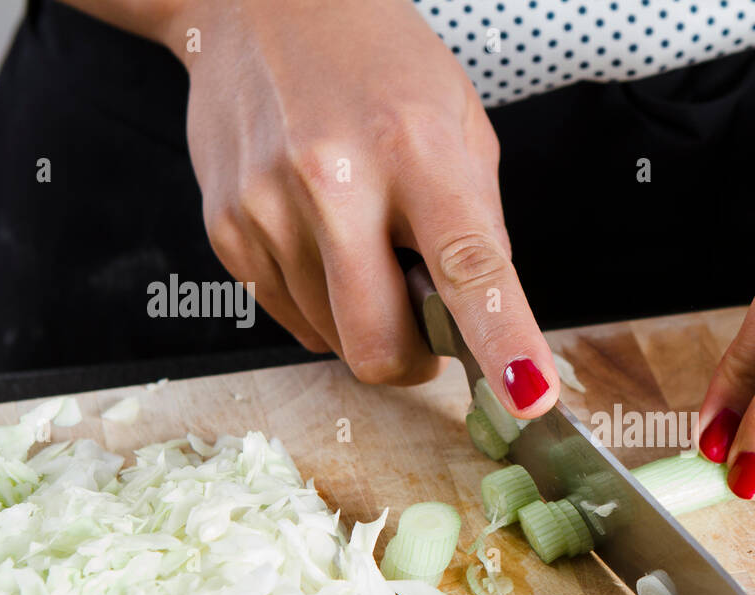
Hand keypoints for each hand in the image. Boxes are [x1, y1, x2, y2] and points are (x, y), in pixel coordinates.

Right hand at [168, 0, 556, 414]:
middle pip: (379, 345)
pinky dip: (322, 304)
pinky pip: (290, 318)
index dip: (504, 342)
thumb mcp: (460, 124)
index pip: (471, 269)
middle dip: (415, 361)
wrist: (258, 4)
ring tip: (365, 242)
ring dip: (365, 321)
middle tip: (428, 324)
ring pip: (334, 343)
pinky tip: (325, 240)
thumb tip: (482, 325)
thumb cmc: (379, 64)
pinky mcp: (225, 230)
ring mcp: (268, 210)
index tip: (529, 396)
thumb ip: (478, 227)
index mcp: (416, 150)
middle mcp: (333, 181)